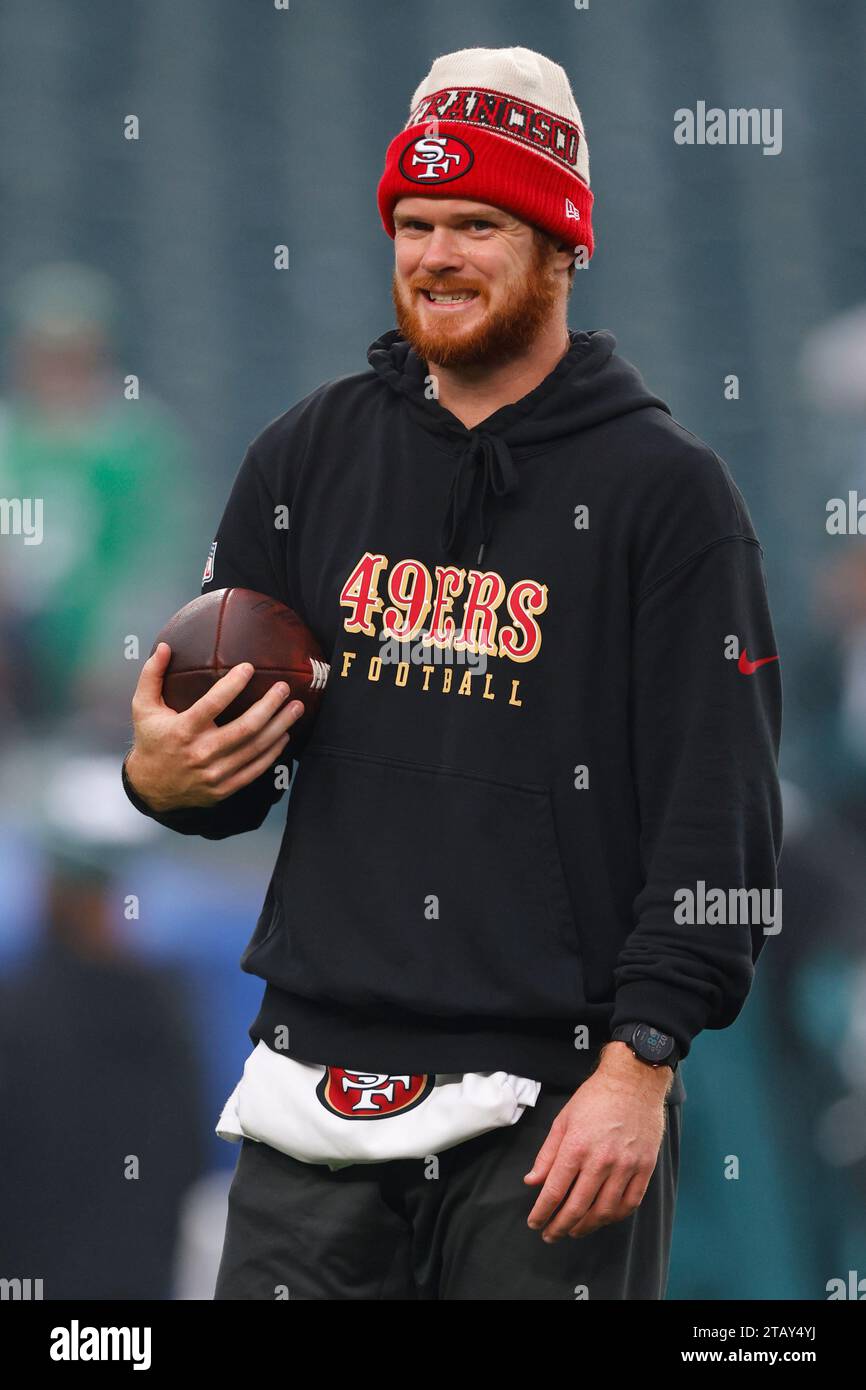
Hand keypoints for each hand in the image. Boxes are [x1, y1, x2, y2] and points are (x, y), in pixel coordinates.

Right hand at [126, 641, 305, 812]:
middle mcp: (201, 753)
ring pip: (255, 748)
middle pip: (245, 728)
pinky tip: (284, 735)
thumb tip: (164, 646)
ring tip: (296, 707)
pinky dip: (273, 752)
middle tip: (284, 688)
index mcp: (183, 730)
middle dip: (269, 706)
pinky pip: (255, 769)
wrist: (151, 788)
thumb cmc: (151, 740)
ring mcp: (214, 773)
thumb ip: (151, 675)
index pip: (212, 704)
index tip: (249, 667)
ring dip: (280, 727)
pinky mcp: (224, 788)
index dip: (233, 685)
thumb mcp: (142, 707)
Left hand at [523, 1043, 671, 1241]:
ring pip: (604, 1211)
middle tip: (550, 1235)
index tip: (534, 1222)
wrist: (633, 1081)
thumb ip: (547, 1154)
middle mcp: (601, 1160)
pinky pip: (630, 1203)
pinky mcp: (644, 1168)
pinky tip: (603, 1218)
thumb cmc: (595, 1098)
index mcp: (576, 1146)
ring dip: (586, 1226)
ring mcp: (625, 1166)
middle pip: (577, 1206)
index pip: (554, 1190)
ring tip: (574, 1230)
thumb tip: (532, 1181)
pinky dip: (615, 1217)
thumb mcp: (563, 1120)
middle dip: (560, 1226)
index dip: (542, 1211)